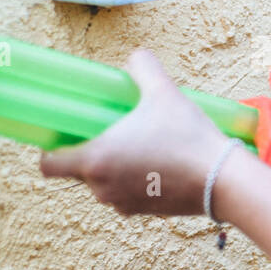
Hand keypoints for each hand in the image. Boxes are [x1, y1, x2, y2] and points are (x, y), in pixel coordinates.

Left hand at [39, 48, 232, 216]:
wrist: (221, 180)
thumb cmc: (187, 137)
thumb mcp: (164, 91)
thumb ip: (143, 67)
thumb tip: (135, 57)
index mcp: (95, 160)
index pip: (48, 165)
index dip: (50, 149)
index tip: (65, 133)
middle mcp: (101, 188)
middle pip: (77, 171)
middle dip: (89, 151)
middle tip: (110, 129)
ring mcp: (122, 203)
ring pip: (103, 183)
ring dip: (112, 166)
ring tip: (138, 143)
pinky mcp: (143, 212)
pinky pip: (125, 193)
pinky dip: (132, 179)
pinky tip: (156, 161)